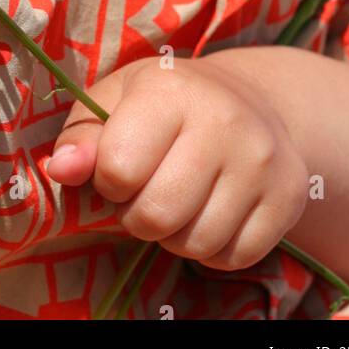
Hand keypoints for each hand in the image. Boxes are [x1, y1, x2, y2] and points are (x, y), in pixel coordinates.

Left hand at [43, 52, 309, 270]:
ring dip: (175, 235)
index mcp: (171, 91)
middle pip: (157, 216)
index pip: (118, 169)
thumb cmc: (166, 102)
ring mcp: (262, 161)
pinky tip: (213, 209)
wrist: (253, 100)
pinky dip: (214, 248)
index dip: (109, 180)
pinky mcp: (288, 197)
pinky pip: (234, 257)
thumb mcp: (116, 100)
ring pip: (196, 243)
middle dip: (138, 215)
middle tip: (147, 190)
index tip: (121, 165)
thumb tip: (60, 170)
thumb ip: (81, 135)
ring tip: (180, 198)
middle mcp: (224, 121)